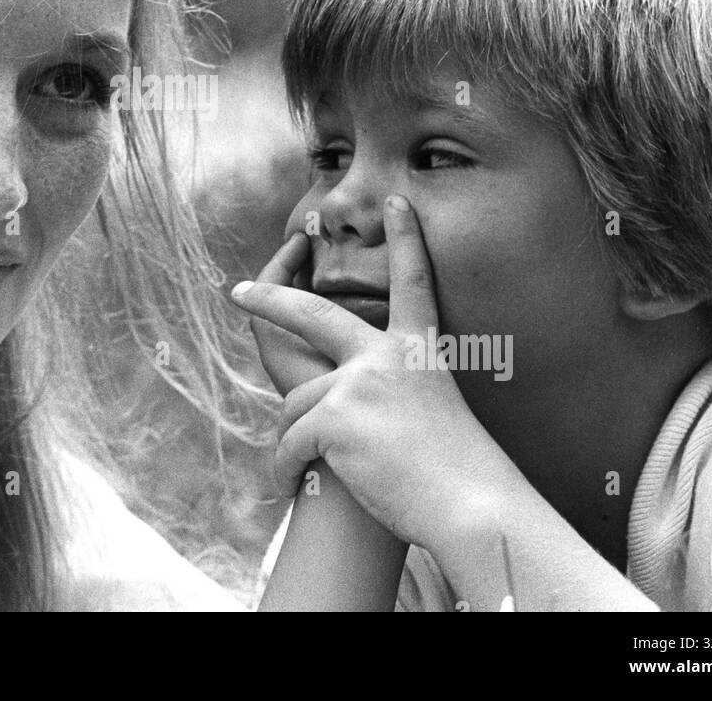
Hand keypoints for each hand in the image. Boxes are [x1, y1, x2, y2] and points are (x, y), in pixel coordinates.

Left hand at [230, 195, 518, 554]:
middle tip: (239, 291)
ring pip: (296, 405)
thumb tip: (345, 402)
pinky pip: (290, 440)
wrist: (473, 508)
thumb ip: (394, 391)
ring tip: (311, 470)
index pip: (413, 283)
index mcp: (418, 350)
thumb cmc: (462, 476)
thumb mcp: (435, 413)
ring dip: (296, 441)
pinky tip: (294, 484)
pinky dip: (286, 467)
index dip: (406, 240)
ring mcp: (360, 382)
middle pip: (313, 311)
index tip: (398, 204)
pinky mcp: (338, 416)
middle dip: (270, 296)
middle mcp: (386, 356)